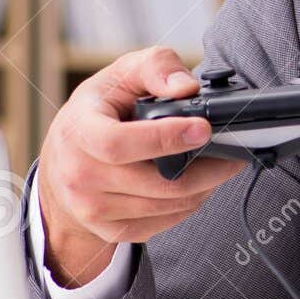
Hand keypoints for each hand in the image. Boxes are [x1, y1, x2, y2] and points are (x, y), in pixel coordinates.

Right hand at [36, 46, 242, 287]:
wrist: (64, 162)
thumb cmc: (99, 112)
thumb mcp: (122, 75)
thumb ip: (156, 67)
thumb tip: (185, 87)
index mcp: (78, 132)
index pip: (118, 143)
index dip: (164, 138)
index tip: (203, 129)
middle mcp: (80, 175)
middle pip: (159, 183)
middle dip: (208, 168)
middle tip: (235, 152)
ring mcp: (92, 208)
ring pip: (169, 205)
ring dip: (205, 186)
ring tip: (217, 165)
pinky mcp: (111, 231)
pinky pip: (166, 222)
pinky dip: (191, 203)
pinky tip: (195, 184)